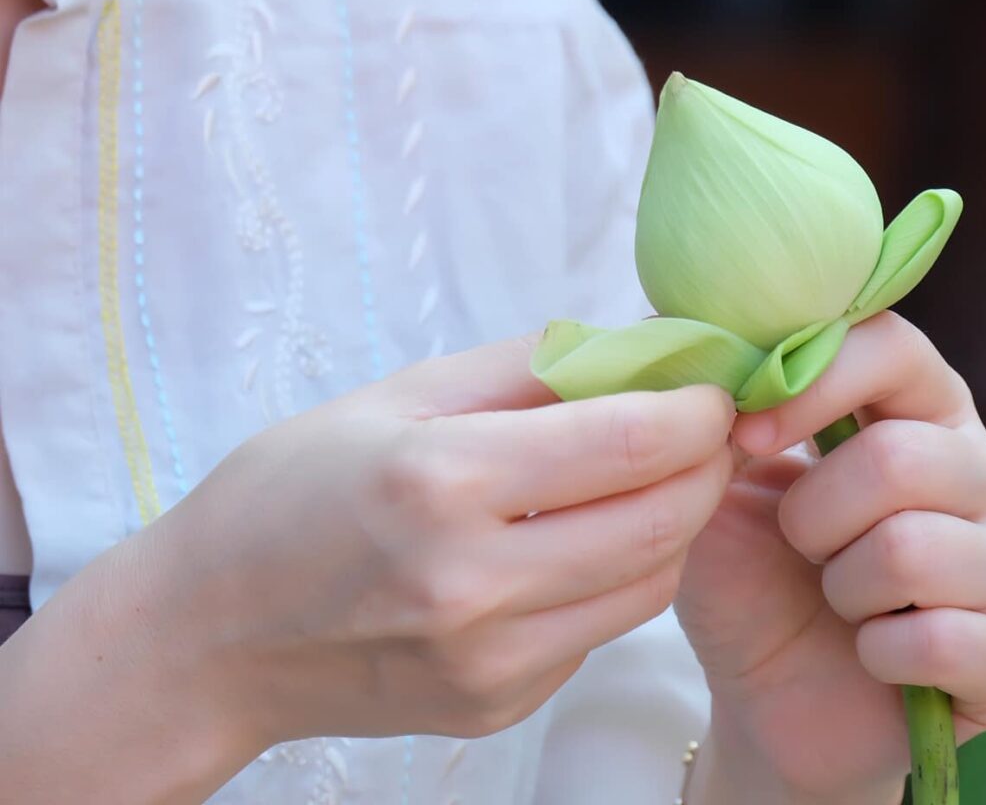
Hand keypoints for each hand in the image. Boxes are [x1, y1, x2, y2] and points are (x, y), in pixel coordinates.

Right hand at [0, 336, 734, 802]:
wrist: (208, 637)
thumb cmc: (291, 493)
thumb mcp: (399, 395)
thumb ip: (531, 366)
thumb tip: (643, 341)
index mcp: (441, 482)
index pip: (631, 443)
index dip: (698, 409)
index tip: (714, 386)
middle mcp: (472, 583)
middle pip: (663, 520)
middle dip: (707, 465)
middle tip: (704, 428)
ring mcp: (489, 659)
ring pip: (652, 581)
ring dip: (673, 522)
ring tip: (643, 478)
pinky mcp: (498, 706)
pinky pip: (603, 628)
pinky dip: (617, 576)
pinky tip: (576, 543)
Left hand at [675, 312, 985, 803]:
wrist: (775, 707)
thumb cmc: (754, 580)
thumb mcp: (714, 491)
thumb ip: (712, 416)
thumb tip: (675, 330)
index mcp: (920, 408)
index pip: (892, 346)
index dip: (813, 384)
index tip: (746, 434)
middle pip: (899, 458)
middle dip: (815, 517)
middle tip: (804, 550)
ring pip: (913, 550)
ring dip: (842, 590)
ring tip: (839, 601)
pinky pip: (937, 639)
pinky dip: (876, 655)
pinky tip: (874, 658)